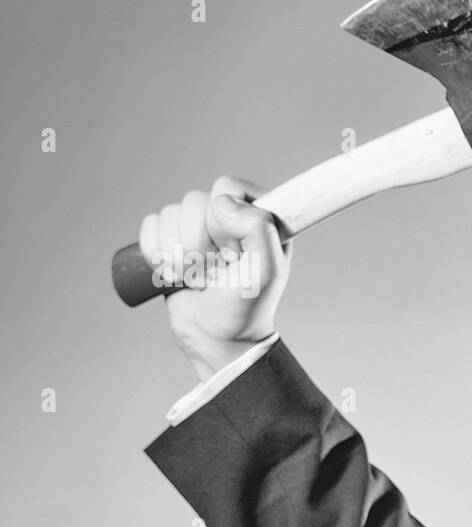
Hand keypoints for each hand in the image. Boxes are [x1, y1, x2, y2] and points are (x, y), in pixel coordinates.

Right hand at [139, 176, 290, 381]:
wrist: (217, 339)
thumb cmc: (245, 308)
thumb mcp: (265, 271)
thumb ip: (258, 228)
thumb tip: (221, 201)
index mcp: (260, 216)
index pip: (227, 187)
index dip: (222, 220)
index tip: (235, 254)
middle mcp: (230, 217)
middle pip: (194, 201)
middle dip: (199, 245)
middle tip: (216, 273)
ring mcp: (200, 228)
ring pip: (171, 213)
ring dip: (178, 254)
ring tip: (198, 279)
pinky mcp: (173, 241)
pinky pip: (151, 225)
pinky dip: (155, 252)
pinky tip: (175, 275)